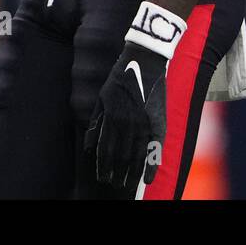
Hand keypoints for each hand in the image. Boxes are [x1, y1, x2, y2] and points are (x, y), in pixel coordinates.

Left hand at [84, 43, 168, 190]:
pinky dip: (152, 164)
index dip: (103, 167)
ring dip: (132, 172)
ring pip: (136, 155)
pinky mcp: (158, 119)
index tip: (103, 178)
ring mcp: (143, 121)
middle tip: (115, 184)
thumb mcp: (102, 98)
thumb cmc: (119, 78)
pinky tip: (149, 178)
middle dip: (116, 173)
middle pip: (120, 156)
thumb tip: (88, 148)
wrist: (143, 60)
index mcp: (111, 117)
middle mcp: (126, 122)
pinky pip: (155, 147)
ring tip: (128, 184)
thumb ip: (96, 123)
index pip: (105, 150)